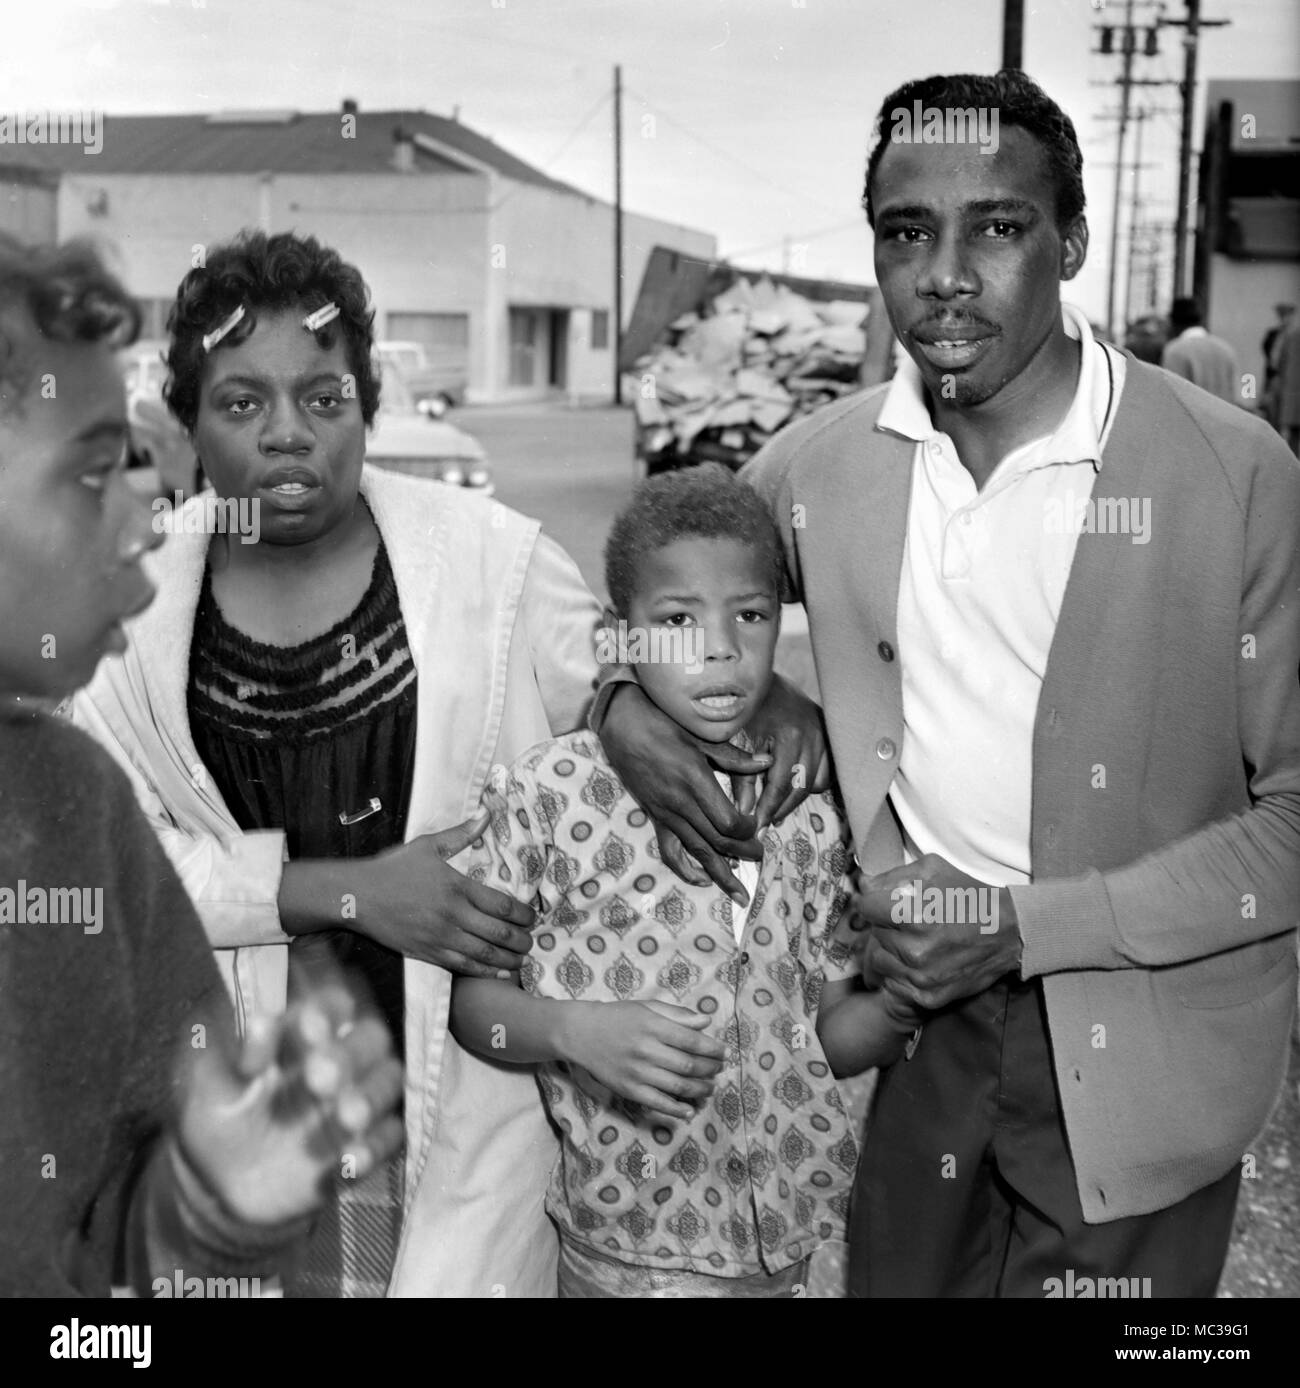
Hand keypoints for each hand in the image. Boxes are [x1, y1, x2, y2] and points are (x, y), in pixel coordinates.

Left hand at [177, 983, 402, 1226]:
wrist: (218, 1181)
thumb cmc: (213, 1108)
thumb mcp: (205, 1078)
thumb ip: (234, 1049)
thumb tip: (262, 1019)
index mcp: (303, 1021)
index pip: (332, 996)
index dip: (327, 1006)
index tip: (308, 1025)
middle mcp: (341, 1048)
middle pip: (371, 1034)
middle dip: (350, 1053)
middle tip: (319, 1076)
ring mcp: (359, 1092)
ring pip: (389, 1079)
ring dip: (371, 1095)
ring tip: (346, 1117)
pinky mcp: (367, 1138)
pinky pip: (390, 1138)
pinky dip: (376, 1147)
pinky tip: (350, 1161)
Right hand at [354, 810, 535, 977]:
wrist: (357, 897)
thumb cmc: (392, 869)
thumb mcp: (426, 846)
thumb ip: (460, 834)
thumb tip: (486, 814)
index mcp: (457, 888)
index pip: (501, 905)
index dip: (523, 915)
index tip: (532, 917)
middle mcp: (453, 915)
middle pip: (498, 933)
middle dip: (521, 940)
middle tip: (531, 941)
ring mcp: (440, 938)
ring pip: (484, 954)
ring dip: (508, 959)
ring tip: (522, 960)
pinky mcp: (428, 953)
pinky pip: (463, 967)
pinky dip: (484, 972)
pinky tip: (499, 973)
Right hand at [560, 999, 726, 1122]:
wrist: (582, 1034)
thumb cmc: (619, 1017)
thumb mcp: (647, 1008)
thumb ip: (677, 1015)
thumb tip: (706, 1022)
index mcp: (653, 1026)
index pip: (691, 1041)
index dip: (713, 1049)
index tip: (726, 1053)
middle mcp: (646, 1050)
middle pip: (688, 1065)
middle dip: (710, 1069)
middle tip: (719, 1069)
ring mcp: (637, 1072)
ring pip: (677, 1086)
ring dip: (700, 1090)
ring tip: (710, 1088)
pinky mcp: (629, 1090)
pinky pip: (658, 1103)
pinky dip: (677, 1109)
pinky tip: (690, 1110)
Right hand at [599, 682, 769, 903]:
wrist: (621, 724)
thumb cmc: (663, 722)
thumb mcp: (701, 735)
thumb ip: (735, 756)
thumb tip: (767, 762)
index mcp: (694, 780)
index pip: (728, 821)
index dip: (748, 829)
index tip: (758, 825)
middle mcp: (680, 802)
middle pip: (717, 840)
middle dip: (743, 853)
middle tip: (761, 858)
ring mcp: (665, 812)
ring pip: (696, 851)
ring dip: (720, 873)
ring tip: (739, 892)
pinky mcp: (655, 816)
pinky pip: (669, 850)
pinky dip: (685, 869)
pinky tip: (701, 879)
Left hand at [737, 673, 830, 828]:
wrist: (763, 678)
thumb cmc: (746, 708)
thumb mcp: (738, 740)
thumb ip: (741, 778)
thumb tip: (744, 814)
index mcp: (789, 736)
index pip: (780, 785)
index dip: (768, 810)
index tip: (756, 828)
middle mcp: (813, 736)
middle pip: (801, 788)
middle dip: (782, 809)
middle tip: (765, 823)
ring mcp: (824, 734)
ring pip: (816, 781)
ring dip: (797, 798)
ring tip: (776, 808)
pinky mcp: (828, 734)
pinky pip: (827, 770)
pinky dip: (812, 782)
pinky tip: (793, 787)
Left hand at [853, 854, 1021, 1010]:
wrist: (1009, 932)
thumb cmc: (968, 895)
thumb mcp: (931, 869)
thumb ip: (890, 876)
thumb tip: (863, 887)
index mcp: (913, 914)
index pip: (865, 907)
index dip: (874, 902)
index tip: (884, 903)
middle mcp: (914, 950)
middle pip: (874, 933)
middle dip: (887, 925)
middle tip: (910, 922)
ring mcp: (920, 977)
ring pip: (880, 960)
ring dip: (892, 950)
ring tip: (916, 941)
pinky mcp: (927, 996)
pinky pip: (894, 983)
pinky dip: (902, 972)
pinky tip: (922, 961)